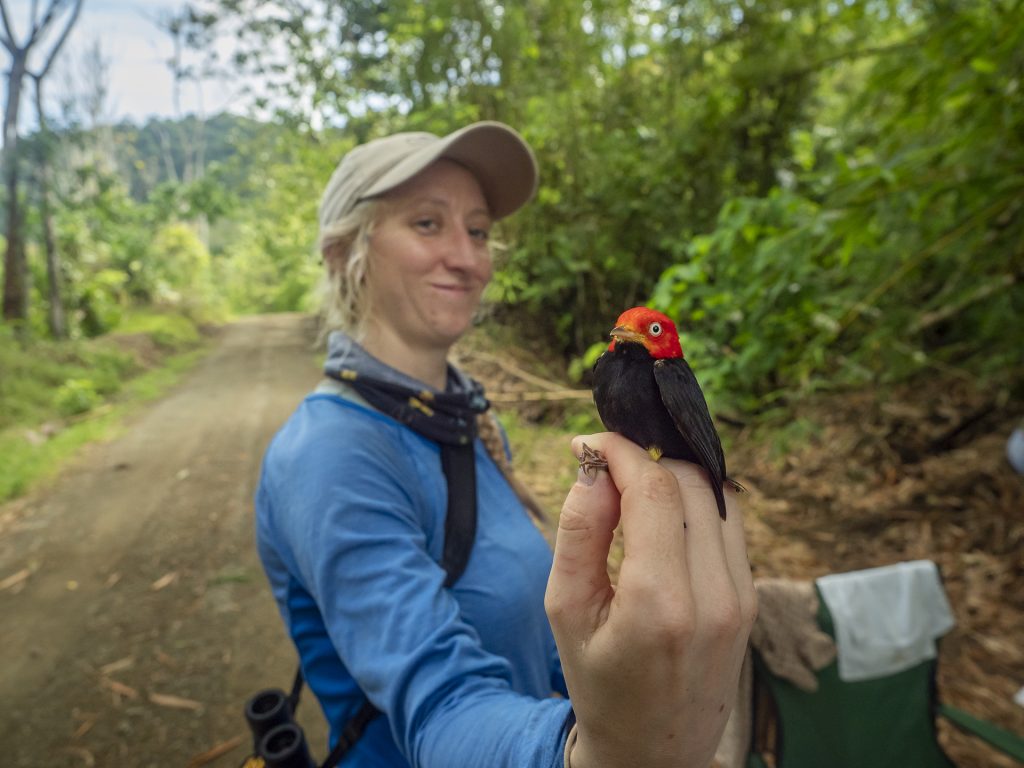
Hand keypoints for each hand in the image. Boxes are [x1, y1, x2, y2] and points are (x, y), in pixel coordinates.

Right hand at [545, 433, 755, 767]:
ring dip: (673, 479)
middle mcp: (715, 597)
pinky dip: (695, 505)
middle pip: (691, 482)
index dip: (620, 452)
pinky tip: (662, 519)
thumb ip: (578, 531)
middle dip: (645, 460)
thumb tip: (594, 466)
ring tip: (631, 492)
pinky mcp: (752, 599)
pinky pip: (730, 524)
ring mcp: (743, 598)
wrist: (654, 750)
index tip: (589, 442)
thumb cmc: (599, 681)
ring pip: (718, 495)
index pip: (654, 490)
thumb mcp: (566, 609)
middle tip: (606, 469)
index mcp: (660, 604)